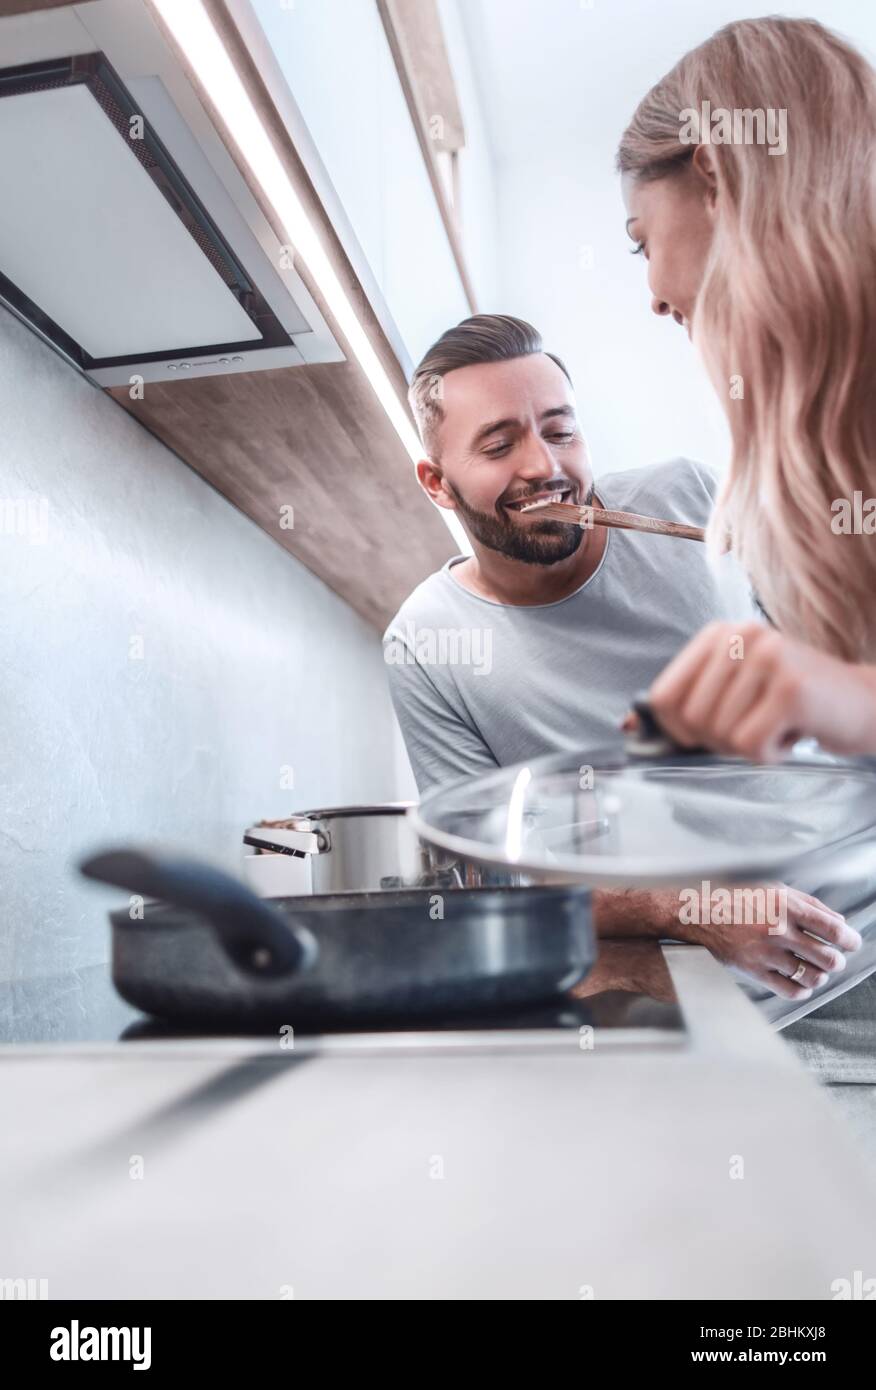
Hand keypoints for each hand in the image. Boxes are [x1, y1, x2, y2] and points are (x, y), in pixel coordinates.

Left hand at [642, 622, 875, 759]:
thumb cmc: (792, 705)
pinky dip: (770, 754)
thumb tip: (628, 725)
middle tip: (756, 729)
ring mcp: (768, 658)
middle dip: (720, 741)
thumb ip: (686, 704)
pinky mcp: (791, 688)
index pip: (664, 697)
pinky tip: (792, 734)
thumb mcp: (734, 692)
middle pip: (691, 719)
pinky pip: (750, 745)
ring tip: (777, 726)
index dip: (680, 731)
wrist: (863, 703)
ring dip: (749, 747)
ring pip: (721, 735)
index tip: (710, 734)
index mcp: (718, 634)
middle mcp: (742, 636)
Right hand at [683, 884, 861, 999]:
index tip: (852, 943)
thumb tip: (839, 921)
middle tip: (834, 959)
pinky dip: (803, 990)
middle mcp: (778, 930)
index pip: (832, 928)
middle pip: (827, 957)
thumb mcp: (773, 889)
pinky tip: (800, 982)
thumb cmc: (737, 899)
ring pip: (812, 976)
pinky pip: (790, 990)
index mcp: (785, 906)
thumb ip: (809, 903)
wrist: (698, 915)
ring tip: (817, 971)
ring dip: (821, 976)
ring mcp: (766, 953)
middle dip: (837, 961)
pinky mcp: (754, 971)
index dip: (849, 939)